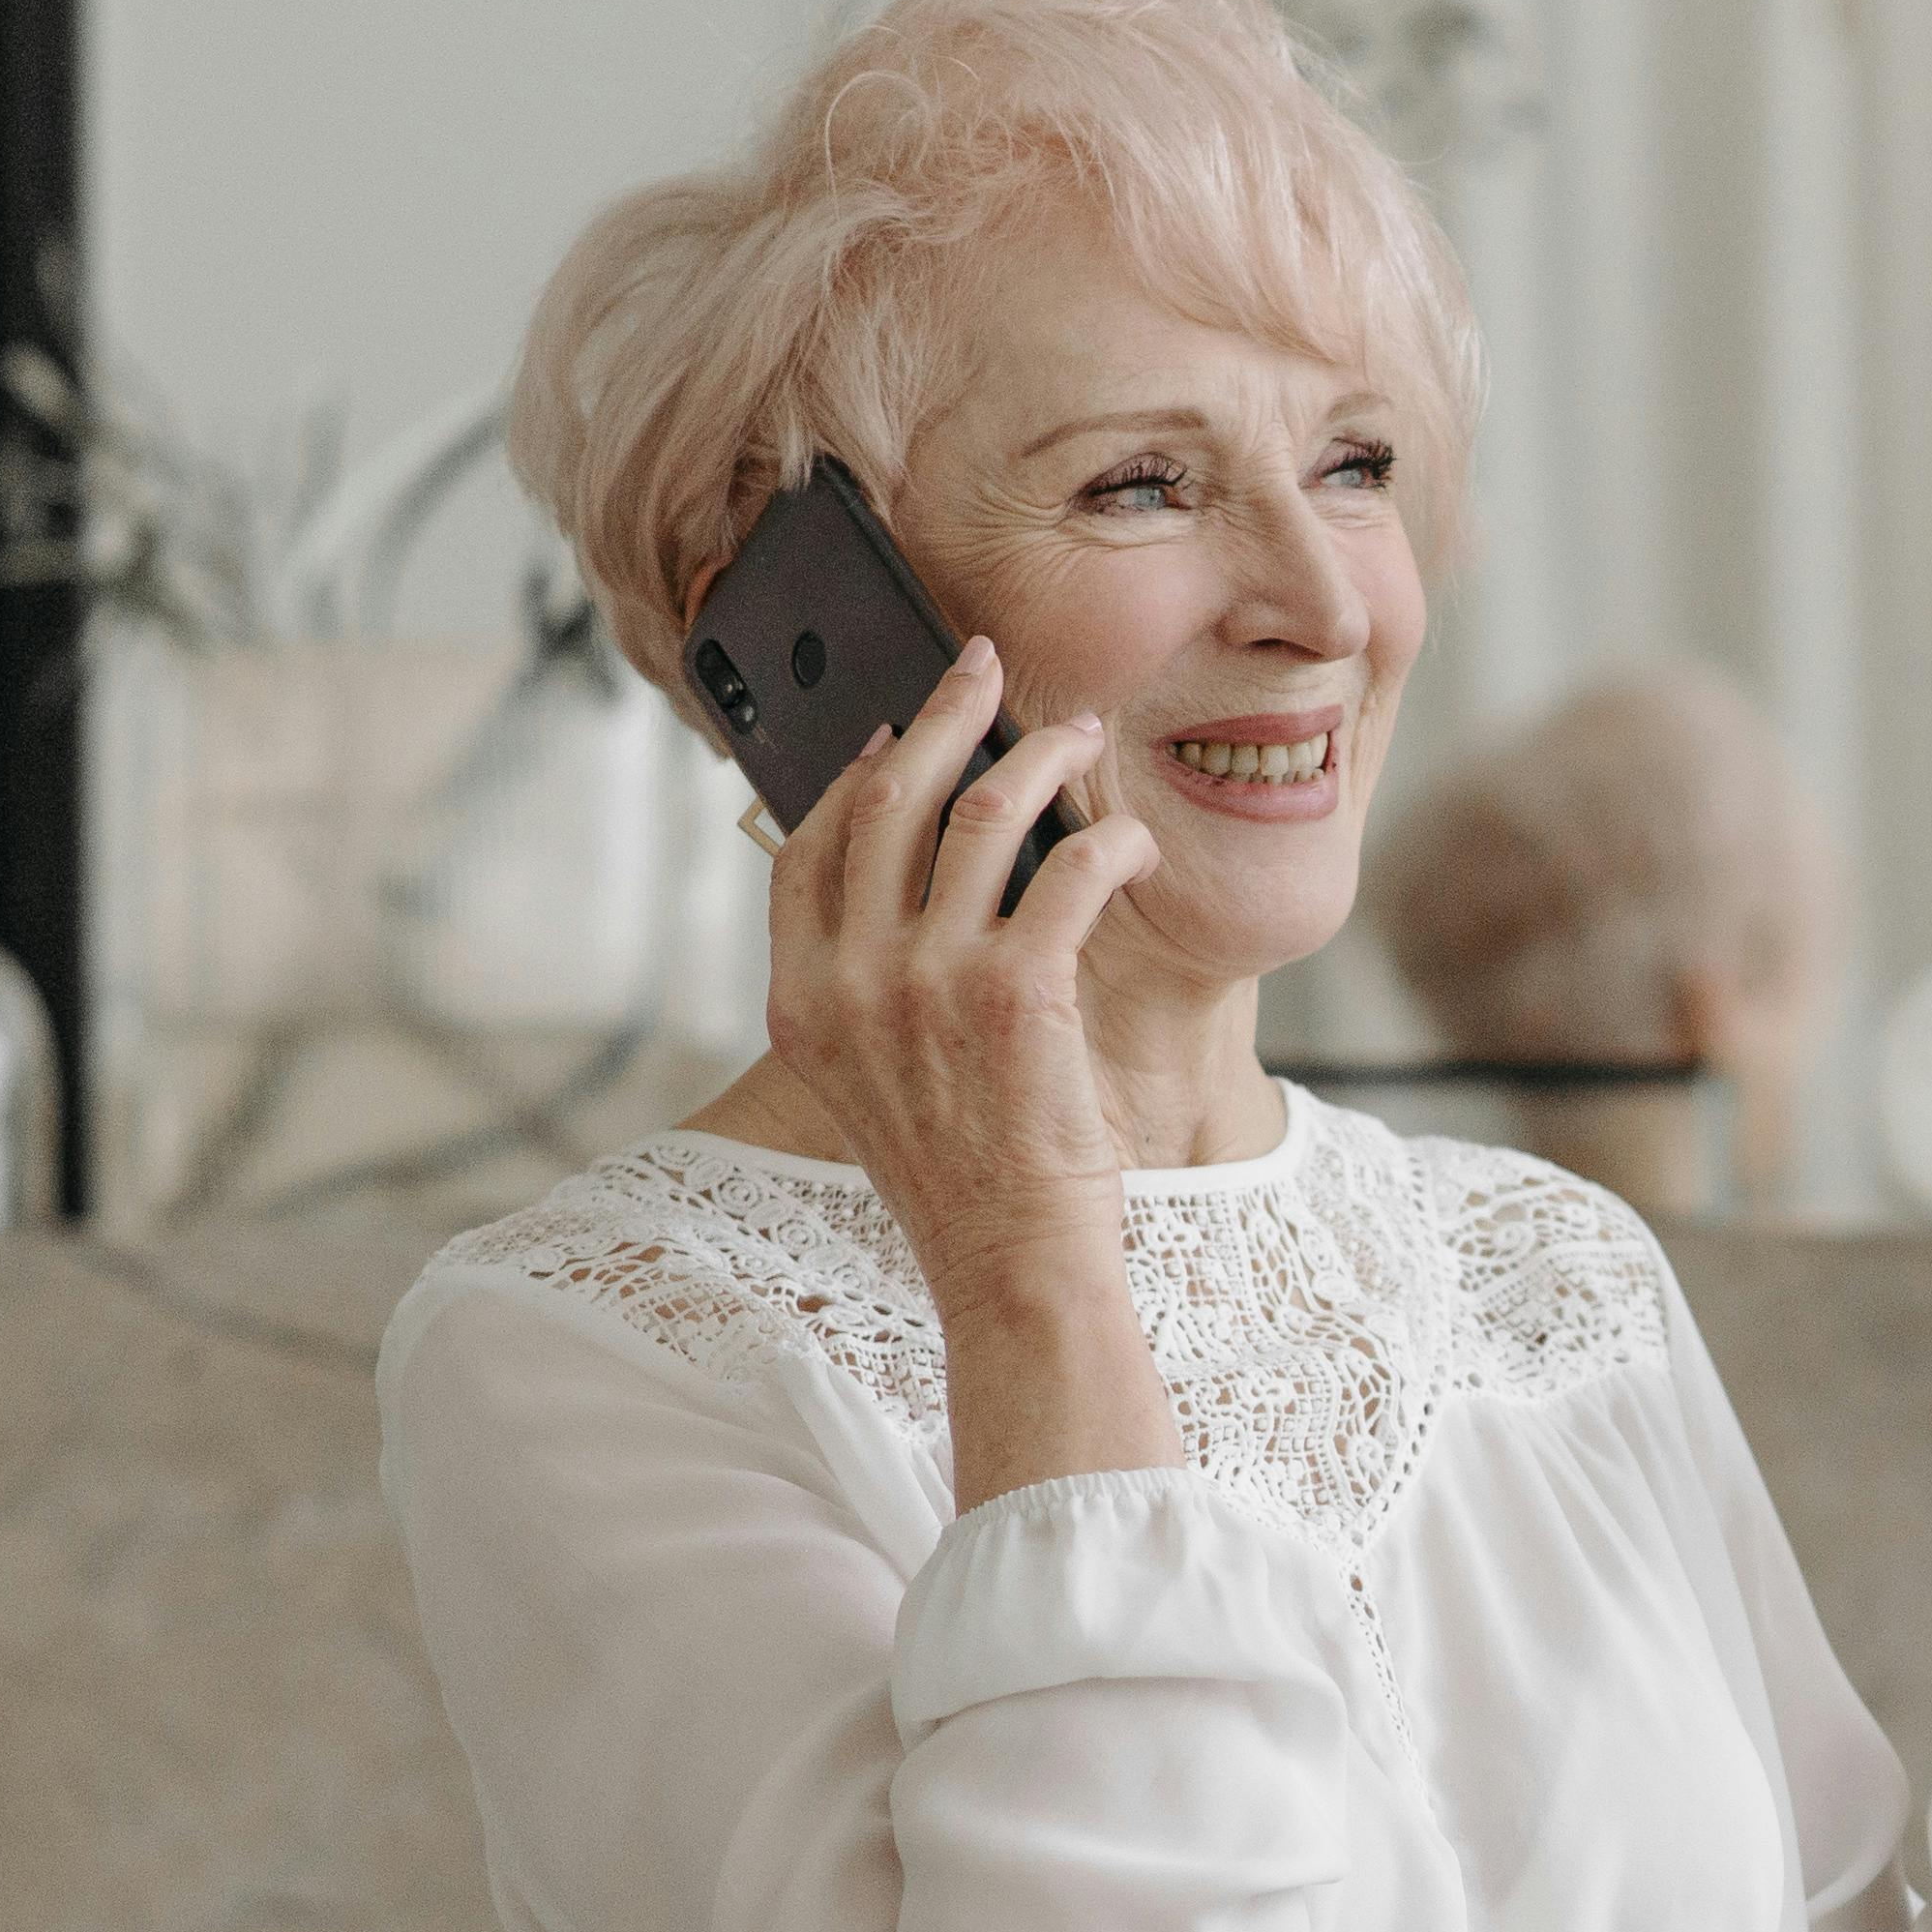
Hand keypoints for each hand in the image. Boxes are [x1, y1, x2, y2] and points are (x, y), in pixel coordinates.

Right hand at [760, 636, 1157, 1301]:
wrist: (1009, 1262)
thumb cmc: (961, 1176)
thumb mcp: (872, 1081)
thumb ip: (866, 985)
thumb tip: (914, 875)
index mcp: (799, 1000)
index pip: (804, 849)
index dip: (852, 774)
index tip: (896, 731)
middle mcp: (851, 981)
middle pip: (888, 800)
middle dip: (945, 715)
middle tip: (986, 669)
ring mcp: (929, 982)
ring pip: (982, 816)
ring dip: (1040, 757)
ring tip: (1082, 736)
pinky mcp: (1017, 991)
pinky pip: (1068, 871)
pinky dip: (1109, 840)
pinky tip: (1132, 840)